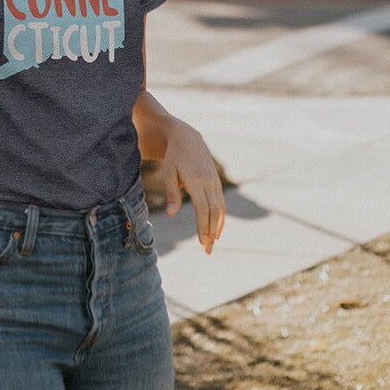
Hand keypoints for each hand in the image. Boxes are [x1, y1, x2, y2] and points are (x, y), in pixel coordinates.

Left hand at [162, 121, 225, 253]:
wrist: (187, 139)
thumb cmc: (174, 158)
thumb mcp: (168, 173)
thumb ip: (171, 193)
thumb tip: (171, 214)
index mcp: (196, 181)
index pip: (203, 209)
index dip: (203, 226)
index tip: (202, 242)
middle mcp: (209, 182)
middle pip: (214, 212)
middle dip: (211, 232)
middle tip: (207, 250)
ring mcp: (215, 182)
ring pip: (220, 209)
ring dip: (217, 228)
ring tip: (212, 244)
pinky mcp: (217, 182)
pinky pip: (221, 203)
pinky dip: (220, 218)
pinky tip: (216, 229)